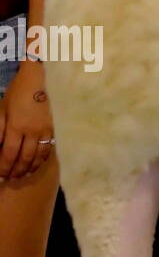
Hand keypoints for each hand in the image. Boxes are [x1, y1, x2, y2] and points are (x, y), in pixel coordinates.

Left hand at [0, 60, 54, 181]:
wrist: (44, 77)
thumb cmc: (20, 91)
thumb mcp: (3, 108)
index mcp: (16, 126)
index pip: (8, 154)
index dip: (3, 168)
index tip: (0, 177)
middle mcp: (32, 131)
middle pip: (24, 158)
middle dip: (15, 171)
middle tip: (10, 179)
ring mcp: (46, 130)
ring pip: (38, 156)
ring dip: (29, 168)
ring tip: (22, 175)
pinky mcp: (56, 127)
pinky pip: (49, 147)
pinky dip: (42, 159)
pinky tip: (37, 163)